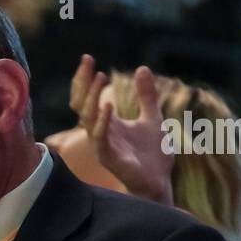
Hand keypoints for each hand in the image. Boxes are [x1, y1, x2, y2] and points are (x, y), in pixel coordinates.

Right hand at [70, 55, 173, 204]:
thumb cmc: (153, 154)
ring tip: (100, 77)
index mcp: (108, 122)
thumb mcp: (153, 118)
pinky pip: (99, 138)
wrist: (159, 181)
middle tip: (88, 64)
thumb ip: (146, 96)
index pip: (88, 97)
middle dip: (83, 83)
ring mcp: (102, 144)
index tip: (88, 59)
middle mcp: (100, 131)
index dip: (85, 79)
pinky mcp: (109, 157)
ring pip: (87, 118)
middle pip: (81, 104)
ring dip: (93, 97)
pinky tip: (108, 105)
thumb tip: (142, 68)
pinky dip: (102, 121)